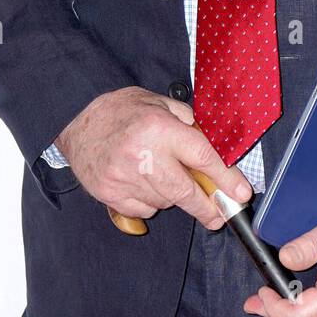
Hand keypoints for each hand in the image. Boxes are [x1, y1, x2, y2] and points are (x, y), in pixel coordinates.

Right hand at [54, 86, 251, 229]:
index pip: (202, 157)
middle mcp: (142, 156)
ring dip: (173, 196)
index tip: (240, 194)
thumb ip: (187, 123)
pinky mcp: (110, 195)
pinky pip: (143, 209)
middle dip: (206, 207)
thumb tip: (213, 148)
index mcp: (159, 128)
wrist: (75, 122)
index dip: (226, 178)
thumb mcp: (158, 102)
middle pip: (185, 193)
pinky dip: (150, 201)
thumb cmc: (120, 110)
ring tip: (164, 177)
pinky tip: (143, 183)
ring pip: (165, 202)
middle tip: (218, 214)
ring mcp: (124, 179)